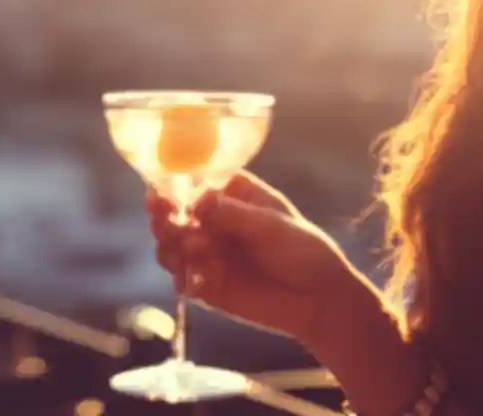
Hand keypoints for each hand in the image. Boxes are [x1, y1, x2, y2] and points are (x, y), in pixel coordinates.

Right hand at [148, 170, 359, 347]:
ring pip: (168, 243)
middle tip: (168, 223)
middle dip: (164, 217)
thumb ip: (232, 214)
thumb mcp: (272, 226)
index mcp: (229, 194)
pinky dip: (181, 275)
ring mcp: (205, 251)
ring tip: (194, 248)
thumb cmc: (304, 250)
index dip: (172, 186)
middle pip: (171, 212)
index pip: (190, 182)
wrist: (320, 300)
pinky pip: (179, 275)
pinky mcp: (203, 281)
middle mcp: (211, 219)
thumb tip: (195, 201)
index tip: (163, 194)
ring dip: (171, 245)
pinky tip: (196, 277)